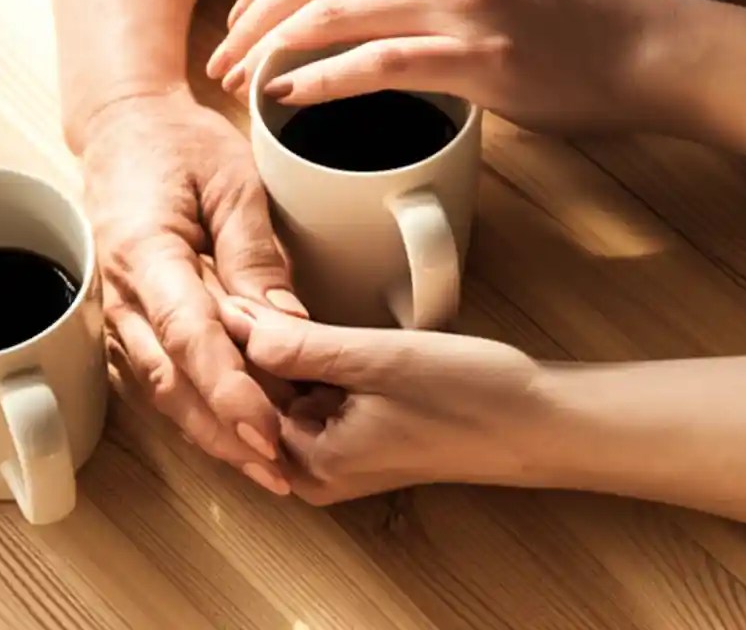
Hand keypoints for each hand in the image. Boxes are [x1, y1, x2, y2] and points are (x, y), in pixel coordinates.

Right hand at [82, 91, 308, 494]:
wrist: (123, 126)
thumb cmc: (178, 144)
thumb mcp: (233, 182)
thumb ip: (255, 255)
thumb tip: (288, 325)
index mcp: (146, 250)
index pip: (189, 335)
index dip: (228, 389)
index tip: (267, 431)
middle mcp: (121, 290)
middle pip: (170, 380)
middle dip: (222, 433)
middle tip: (276, 470)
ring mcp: (118, 307)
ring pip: (160, 388)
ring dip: (209, 431)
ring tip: (263, 465)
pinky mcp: (128, 316)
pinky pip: (158, 373)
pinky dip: (195, 407)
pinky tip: (233, 430)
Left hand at [206, 0, 654, 133]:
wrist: (637, 48)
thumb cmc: (555, 18)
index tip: (238, 24)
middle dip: (248, 21)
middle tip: (223, 65)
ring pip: (329, 14)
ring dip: (268, 54)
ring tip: (242, 89)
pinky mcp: (475, 51)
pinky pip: (375, 63)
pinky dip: (318, 81)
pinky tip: (287, 99)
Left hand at [220, 300, 557, 504]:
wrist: (542, 423)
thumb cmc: (471, 399)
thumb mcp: (373, 360)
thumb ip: (295, 343)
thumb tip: (229, 317)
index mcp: (307, 466)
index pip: (237, 395)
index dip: (218, 335)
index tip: (202, 281)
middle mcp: (311, 472)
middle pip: (251, 395)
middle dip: (238, 339)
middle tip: (214, 273)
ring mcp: (334, 456)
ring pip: (278, 389)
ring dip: (266, 344)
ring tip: (240, 285)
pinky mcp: (354, 436)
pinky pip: (307, 392)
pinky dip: (298, 356)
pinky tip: (287, 316)